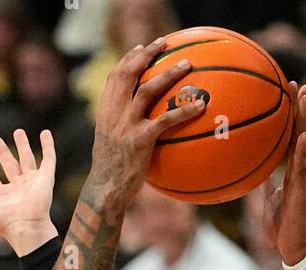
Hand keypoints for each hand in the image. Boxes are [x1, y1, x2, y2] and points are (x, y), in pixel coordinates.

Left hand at [0, 129, 57, 257]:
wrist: (27, 227)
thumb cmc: (4, 226)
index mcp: (4, 198)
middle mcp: (19, 189)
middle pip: (10, 167)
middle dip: (3, 154)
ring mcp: (33, 183)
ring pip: (27, 160)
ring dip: (23, 146)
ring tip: (18, 132)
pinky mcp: (46, 178)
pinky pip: (48, 158)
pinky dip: (48, 146)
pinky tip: (45, 133)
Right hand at [88, 38, 207, 213]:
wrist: (105, 191)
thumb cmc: (110, 173)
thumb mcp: (109, 144)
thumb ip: (120, 127)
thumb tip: (140, 124)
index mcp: (105, 111)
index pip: (115, 76)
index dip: (128, 59)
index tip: (142, 47)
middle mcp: (114, 113)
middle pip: (129, 73)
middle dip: (147, 54)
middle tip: (165, 43)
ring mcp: (126, 125)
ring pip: (148, 89)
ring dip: (168, 73)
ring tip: (187, 64)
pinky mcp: (140, 140)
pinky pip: (165, 120)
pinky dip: (184, 111)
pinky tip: (200, 106)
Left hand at [263, 83, 305, 266]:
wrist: (293, 248)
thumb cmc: (282, 226)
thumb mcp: (270, 199)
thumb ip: (266, 181)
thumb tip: (255, 168)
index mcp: (293, 170)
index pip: (292, 136)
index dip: (290, 115)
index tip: (288, 92)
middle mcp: (301, 169)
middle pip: (301, 132)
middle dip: (300, 108)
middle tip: (297, 84)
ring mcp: (305, 178)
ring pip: (305, 143)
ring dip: (304, 120)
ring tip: (304, 97)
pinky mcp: (304, 190)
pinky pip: (303, 167)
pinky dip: (303, 150)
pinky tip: (302, 135)